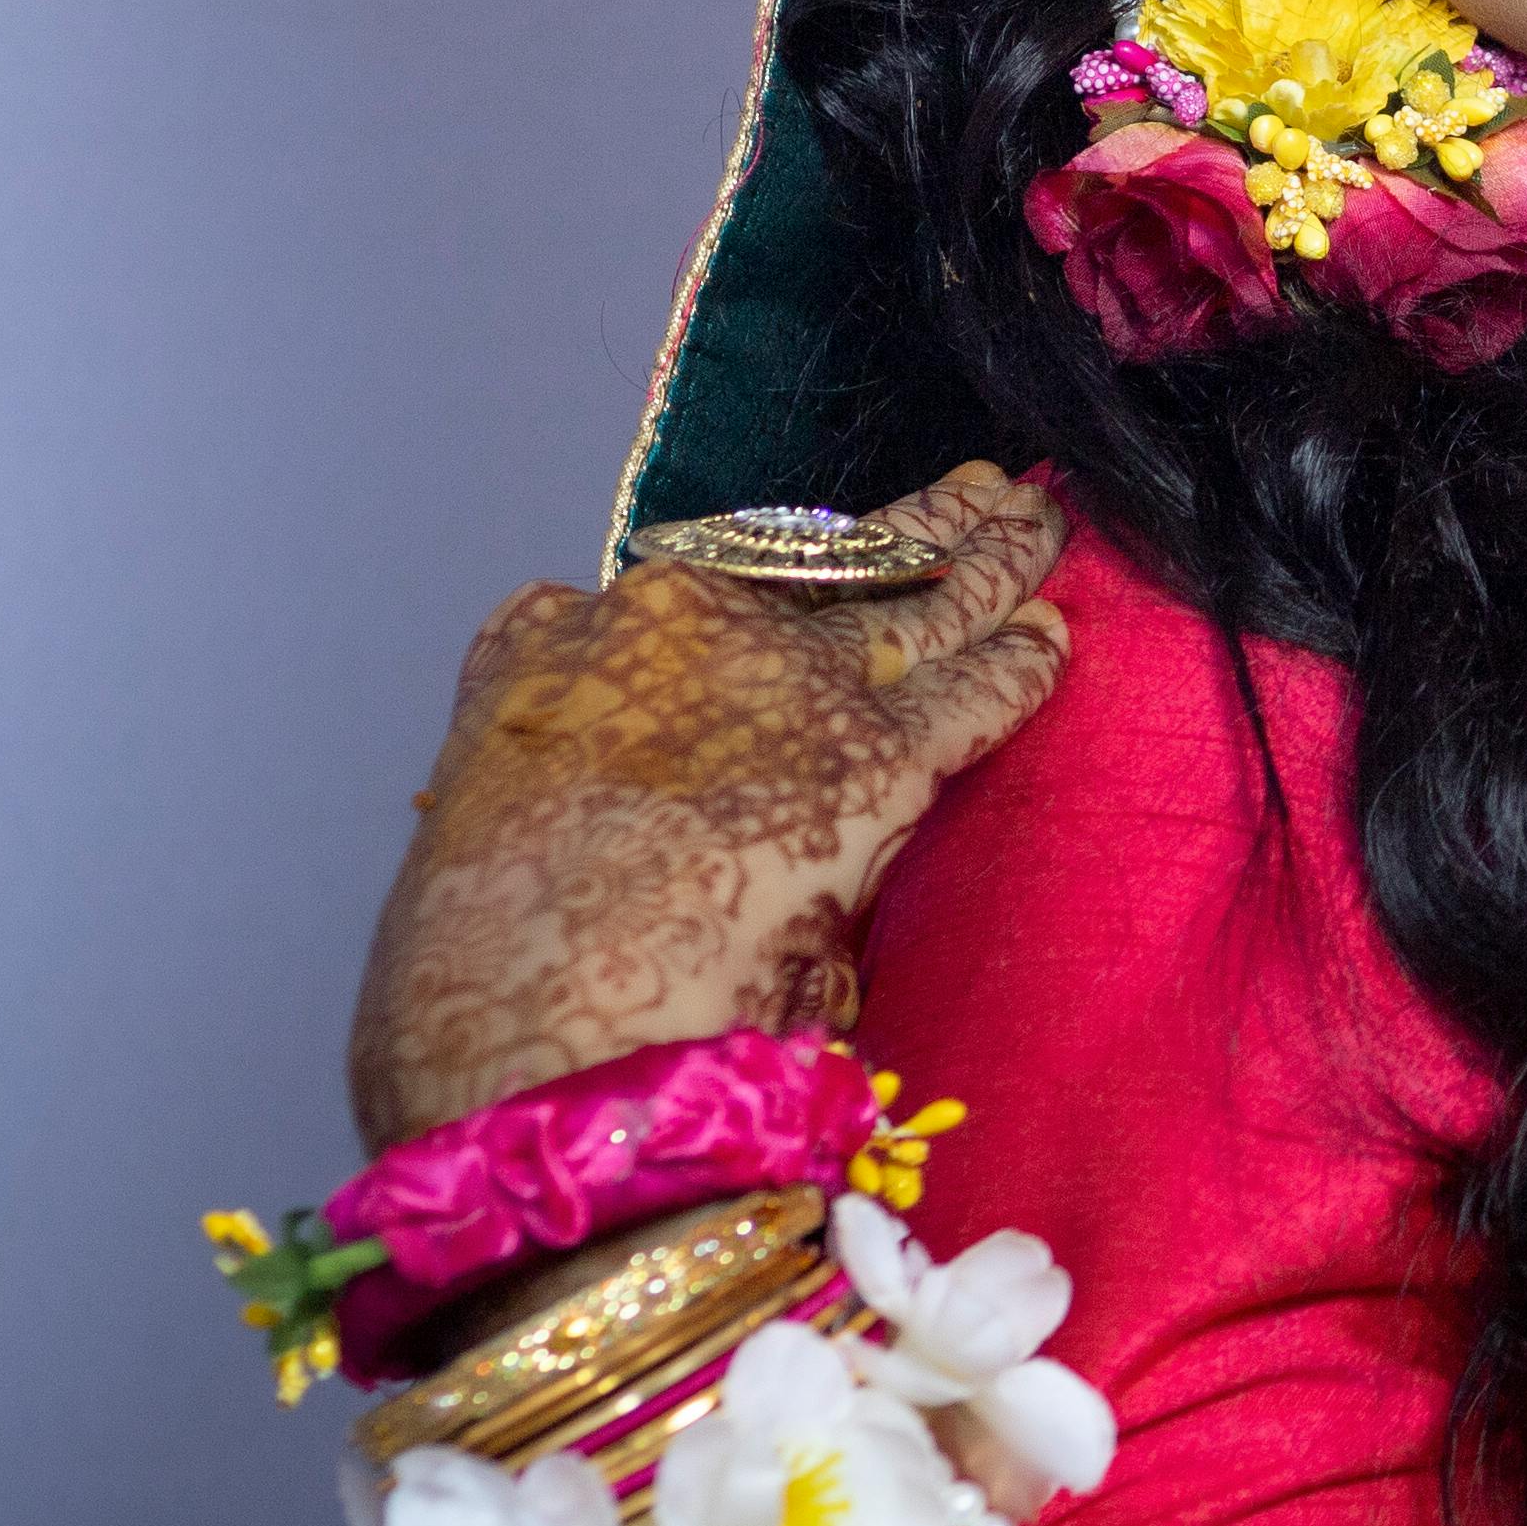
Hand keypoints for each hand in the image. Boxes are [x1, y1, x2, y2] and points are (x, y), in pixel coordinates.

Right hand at [340, 464, 1067, 1150]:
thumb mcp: (480, 860)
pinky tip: (1051, 641)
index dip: (730, 604)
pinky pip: (971, 687)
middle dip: (897, 529)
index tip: (767, 605)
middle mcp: (666, 624)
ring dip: (985, 559)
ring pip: (907, 592)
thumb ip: (575, 815)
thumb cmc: (474, 988)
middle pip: (806, 560)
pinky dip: (1018, 665)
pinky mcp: (878, 751)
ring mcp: (778, 675)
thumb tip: (655, 849)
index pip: (653, 596)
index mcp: (546, 650)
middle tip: (968, 495)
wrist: (539, 1030)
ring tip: (1036, 522)